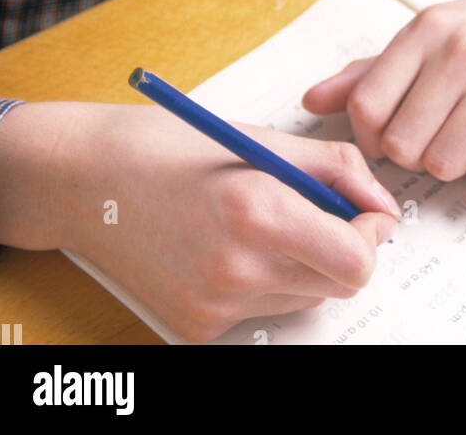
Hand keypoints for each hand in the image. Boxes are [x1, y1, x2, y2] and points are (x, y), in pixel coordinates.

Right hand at [0, 101, 400, 342]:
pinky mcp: (196, 327)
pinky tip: (225, 245)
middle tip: (314, 209)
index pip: (358, 260)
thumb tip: (380, 200)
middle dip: (341, 246)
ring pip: (302, 298)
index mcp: (258, 210)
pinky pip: (259, 312)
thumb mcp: (261, 138)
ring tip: (258, 220)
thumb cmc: (169, 147)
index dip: (372, 233)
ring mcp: (214, 306)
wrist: (84, 180)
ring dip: (301, 263)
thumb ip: (334, 167)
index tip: (363, 210)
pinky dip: (260, 281)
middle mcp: (238, 268)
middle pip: (337, 284)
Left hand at [302, 0, 465, 194]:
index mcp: (428, 27)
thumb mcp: (441, 29)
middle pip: (401, 145)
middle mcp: (462, 49)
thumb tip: (311, 100)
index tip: (393, 135)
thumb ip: (375, 68)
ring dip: (457, 166)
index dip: (370, 138)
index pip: (365, 106)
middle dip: (417, 155)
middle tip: (445, 133)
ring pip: (444, 166)